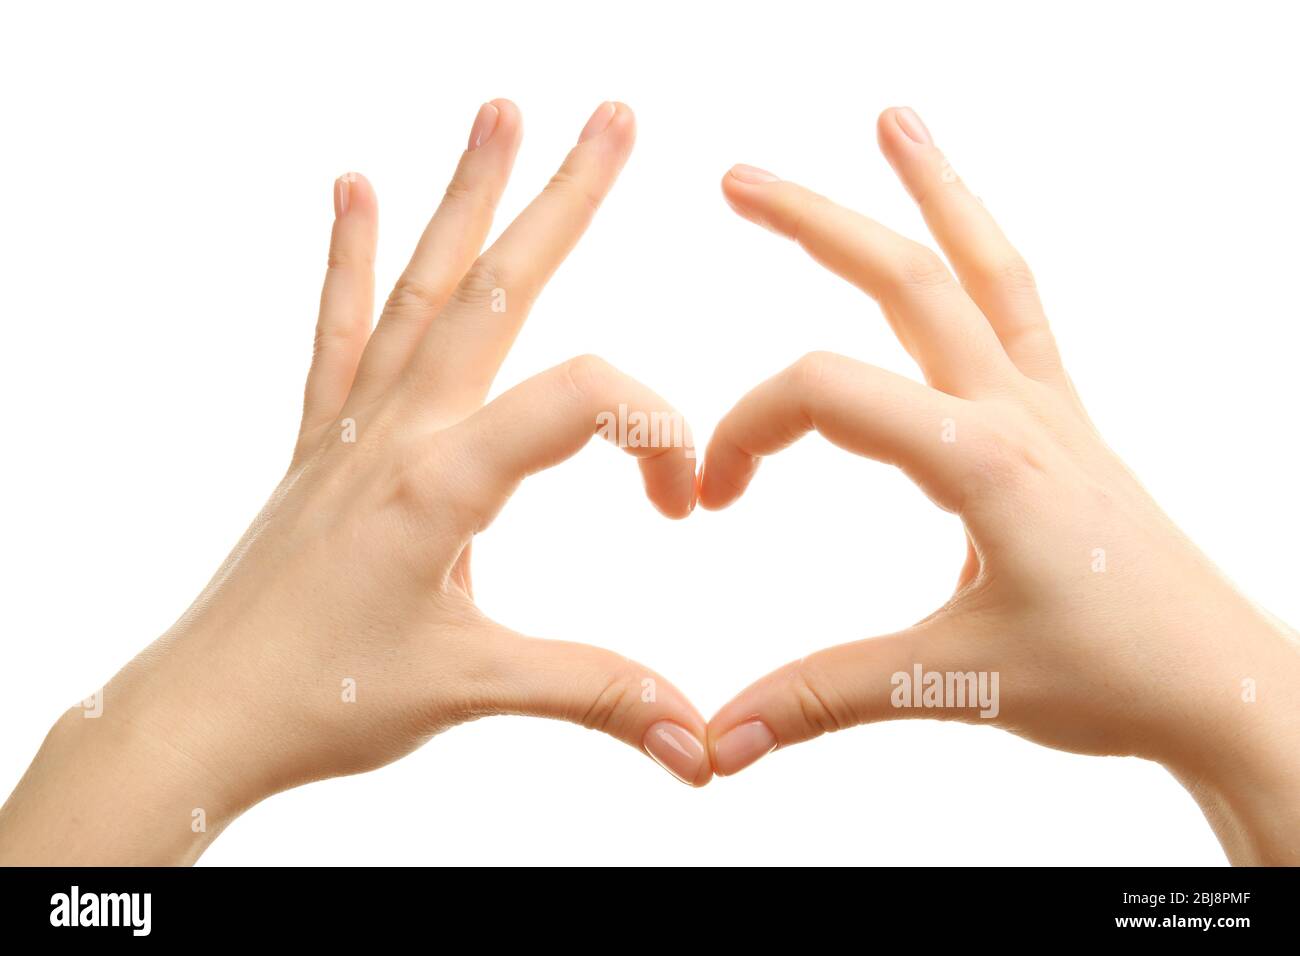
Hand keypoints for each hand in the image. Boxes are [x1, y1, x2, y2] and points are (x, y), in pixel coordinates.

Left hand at [0, 101, 708, 865]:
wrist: (205, 713)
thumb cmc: (323, 698)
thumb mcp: (474, 686)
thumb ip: (596, 693)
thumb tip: (698, 738)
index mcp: (442, 481)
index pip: (583, 402)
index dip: (657, 437)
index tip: (680, 503)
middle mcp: (397, 432)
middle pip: (495, 290)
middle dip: (562, 199)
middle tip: (611, 117)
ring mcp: (354, 428)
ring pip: (421, 290)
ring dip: (463, 198)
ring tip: (498, 111)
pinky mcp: (325, 444)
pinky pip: (342, 333)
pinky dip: (349, 259)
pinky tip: (351, 190)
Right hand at [701, 108, 1299, 864]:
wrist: (1219, 686)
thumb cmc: (1111, 679)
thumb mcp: (956, 683)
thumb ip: (826, 696)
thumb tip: (719, 738)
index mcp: (985, 461)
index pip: (829, 393)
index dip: (747, 427)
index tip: (711, 493)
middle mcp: (1019, 412)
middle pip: (908, 280)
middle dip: (816, 222)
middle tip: (736, 180)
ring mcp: (1049, 408)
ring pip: (985, 269)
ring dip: (930, 193)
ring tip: (892, 122)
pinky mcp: (1063, 422)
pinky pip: (1024, 309)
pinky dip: (985, 252)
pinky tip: (960, 230)